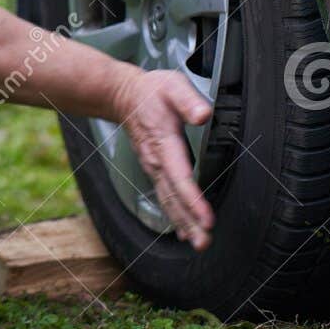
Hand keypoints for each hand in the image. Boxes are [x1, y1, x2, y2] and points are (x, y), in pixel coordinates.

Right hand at [112, 68, 214, 248]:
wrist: (123, 95)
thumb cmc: (151, 91)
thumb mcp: (172, 86)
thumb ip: (188, 101)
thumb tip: (203, 114)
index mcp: (164, 143)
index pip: (180, 177)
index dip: (193, 200)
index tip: (206, 219)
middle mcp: (157, 161)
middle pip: (174, 197)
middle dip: (189, 221)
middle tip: (204, 242)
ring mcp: (154, 167)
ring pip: (169, 200)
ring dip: (183, 223)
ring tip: (197, 242)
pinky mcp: (155, 169)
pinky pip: (165, 196)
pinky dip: (175, 215)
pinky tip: (183, 228)